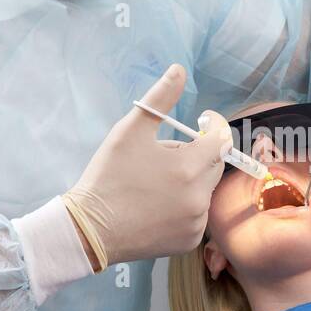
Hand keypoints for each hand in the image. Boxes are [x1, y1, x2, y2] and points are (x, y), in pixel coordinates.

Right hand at [63, 64, 230, 268]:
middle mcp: (199, 198)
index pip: (221, 140)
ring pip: (204, 190)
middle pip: (213, 165)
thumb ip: (159, 100)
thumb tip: (179, 69)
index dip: (210, 127)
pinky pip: (196, 215)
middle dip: (196, 156)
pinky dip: (184, 207)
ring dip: (190, 182)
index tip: (199, 123)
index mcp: (189, 168)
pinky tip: (157, 206)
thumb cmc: (108, 176)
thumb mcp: (130, 131)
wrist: (89, 229)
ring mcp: (196, 223)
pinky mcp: (189, 241)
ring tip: (156, 183)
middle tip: (164, 157)